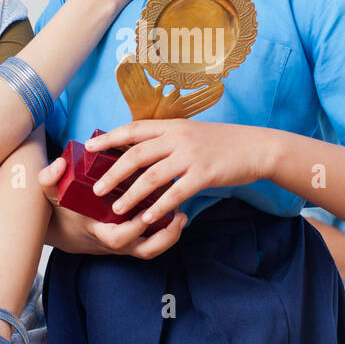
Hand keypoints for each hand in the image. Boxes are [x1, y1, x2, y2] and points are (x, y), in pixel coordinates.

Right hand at [39, 154, 187, 258]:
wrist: (65, 230)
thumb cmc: (62, 209)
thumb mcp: (50, 194)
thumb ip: (49, 179)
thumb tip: (60, 164)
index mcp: (96, 230)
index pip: (117, 238)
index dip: (133, 228)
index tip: (147, 213)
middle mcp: (114, 242)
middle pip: (142, 250)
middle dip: (162, 236)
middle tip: (176, 212)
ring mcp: (125, 243)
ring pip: (151, 250)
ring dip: (170, 237)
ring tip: (183, 216)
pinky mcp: (132, 240)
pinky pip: (153, 244)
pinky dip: (168, 234)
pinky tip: (178, 214)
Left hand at [82, 120, 270, 228]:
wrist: (256, 147)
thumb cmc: (222, 142)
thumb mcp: (191, 132)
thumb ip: (167, 139)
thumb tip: (140, 150)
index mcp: (172, 125)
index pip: (133, 129)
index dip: (109, 138)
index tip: (88, 147)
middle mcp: (178, 137)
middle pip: (136, 154)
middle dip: (113, 172)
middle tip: (96, 189)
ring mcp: (191, 155)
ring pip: (152, 175)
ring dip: (131, 194)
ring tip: (117, 209)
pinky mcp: (204, 173)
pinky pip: (176, 192)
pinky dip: (160, 206)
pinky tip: (149, 218)